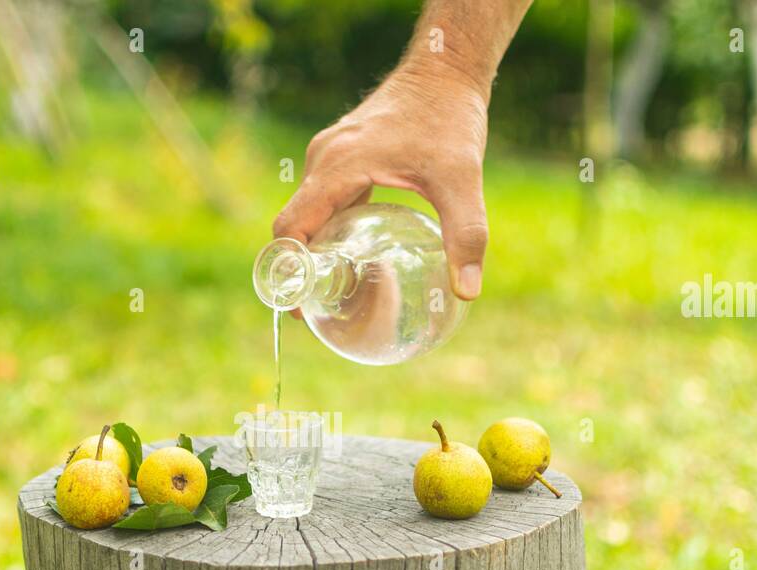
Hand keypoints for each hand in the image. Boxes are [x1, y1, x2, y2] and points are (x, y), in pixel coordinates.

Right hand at [273, 65, 489, 300]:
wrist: (444, 70)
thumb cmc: (448, 118)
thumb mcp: (462, 180)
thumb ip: (465, 234)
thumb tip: (468, 291)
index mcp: (337, 167)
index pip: (290, 228)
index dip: (288, 272)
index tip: (302, 308)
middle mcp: (324, 160)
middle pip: (294, 225)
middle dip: (301, 270)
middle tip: (323, 310)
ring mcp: (330, 155)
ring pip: (308, 212)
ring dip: (315, 250)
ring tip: (337, 290)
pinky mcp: (342, 155)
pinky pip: (324, 199)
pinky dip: (330, 228)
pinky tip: (354, 252)